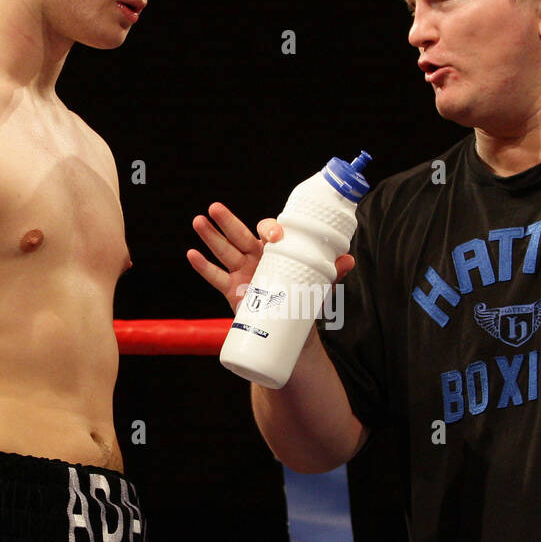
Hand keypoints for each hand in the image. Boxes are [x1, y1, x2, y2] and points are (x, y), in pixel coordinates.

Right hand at [188, 202, 354, 314]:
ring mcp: (242, 273)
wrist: (291, 333)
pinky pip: (216, 277)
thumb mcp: (318, 286)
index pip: (268, 231)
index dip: (269, 229)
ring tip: (198, 221)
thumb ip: (331, 272)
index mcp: (276, 251)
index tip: (275, 236)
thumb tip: (348, 260)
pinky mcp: (232, 291)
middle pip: (240, 236)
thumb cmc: (304, 304)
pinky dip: (203, 267)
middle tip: (214, 208)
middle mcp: (257, 258)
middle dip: (227, 222)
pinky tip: (192, 254)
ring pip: (224, 252)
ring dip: (211, 237)